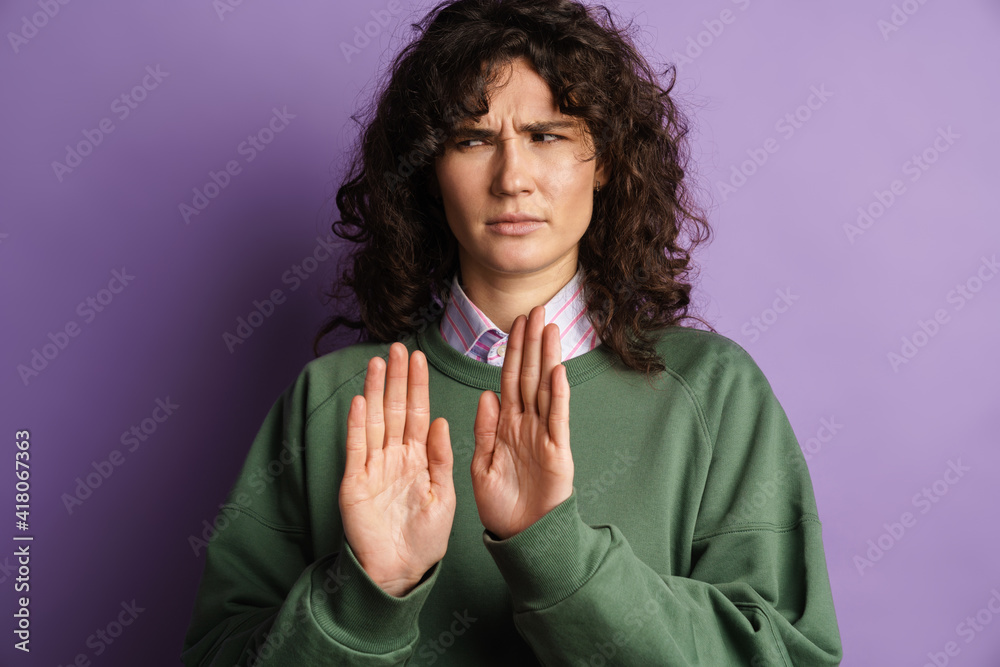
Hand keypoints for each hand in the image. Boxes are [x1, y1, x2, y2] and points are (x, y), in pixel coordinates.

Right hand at [339, 343, 455, 596]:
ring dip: (375, 392)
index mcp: (418, 458)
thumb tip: (440, 421)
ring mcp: (373, 467)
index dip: (418, 386)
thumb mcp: (444, 495)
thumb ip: (442, 458)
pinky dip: (357, 425)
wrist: (401, 571)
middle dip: (397, 379)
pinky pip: (356, 449)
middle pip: (394, 410)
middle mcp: (394, 457)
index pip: (417, 413)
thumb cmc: (426, 538)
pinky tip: (359, 402)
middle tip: (397, 348)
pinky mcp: (356, 483)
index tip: (419, 358)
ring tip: (378, 364)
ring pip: (374, 421)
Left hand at [470, 306, 573, 539]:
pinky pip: (556, 418)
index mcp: (505, 425)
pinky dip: (557, 394)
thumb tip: (486, 395)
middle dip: (531, 343)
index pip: (508, 378)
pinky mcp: (557, 451)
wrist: (521, 538)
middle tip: (536, 310)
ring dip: (547, 357)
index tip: (514, 322)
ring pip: (544, 388)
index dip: (511, 350)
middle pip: (529, 375)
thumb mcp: (481, 467)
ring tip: (549, 328)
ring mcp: (543, 435)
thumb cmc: (502, 506)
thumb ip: (483, 430)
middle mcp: (526, 424)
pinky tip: (557, 371)